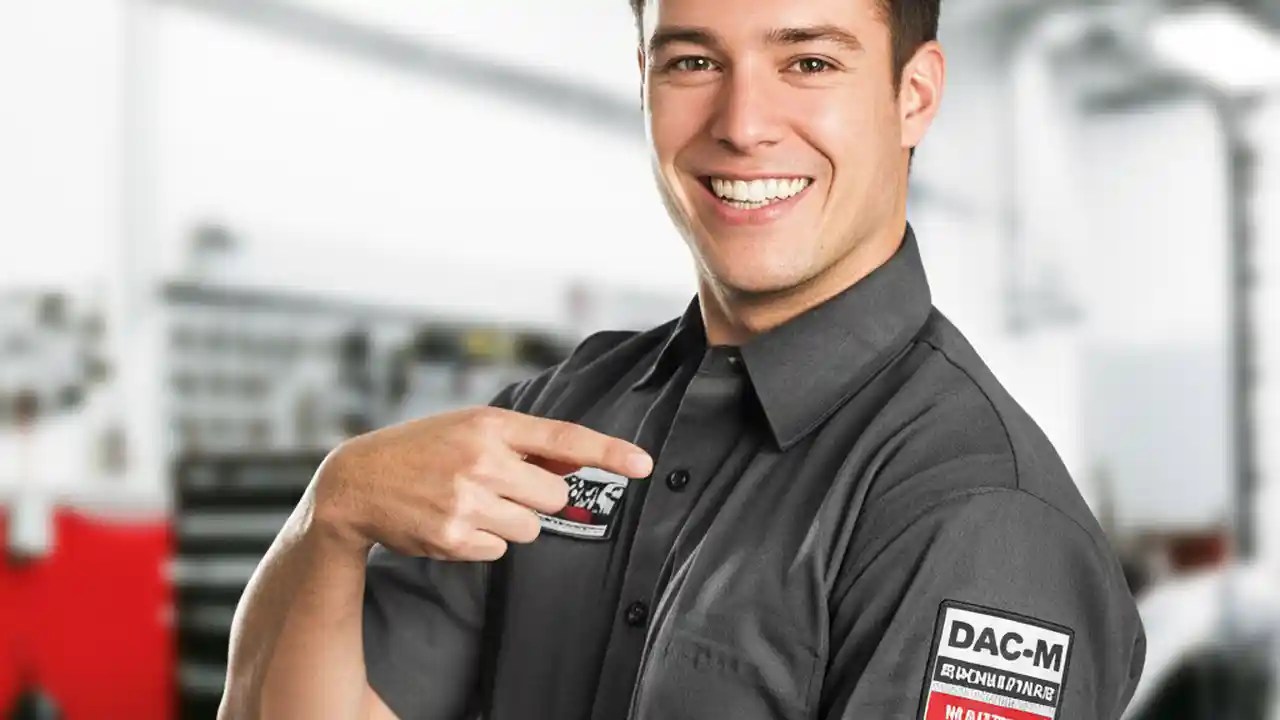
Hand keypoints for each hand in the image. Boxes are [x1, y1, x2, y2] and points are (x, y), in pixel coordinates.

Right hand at [306, 407, 653, 560]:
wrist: (357, 483)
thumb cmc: (421, 450)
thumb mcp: (468, 428)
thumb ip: (520, 444)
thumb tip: (573, 466)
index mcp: (489, 425)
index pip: (563, 438)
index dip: (608, 452)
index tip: (644, 465)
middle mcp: (482, 461)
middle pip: (553, 496)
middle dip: (536, 496)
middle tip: (499, 487)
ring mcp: (467, 502)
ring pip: (529, 528)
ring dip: (510, 521)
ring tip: (469, 503)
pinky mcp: (454, 538)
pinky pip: (499, 550)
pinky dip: (483, 541)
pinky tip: (452, 521)